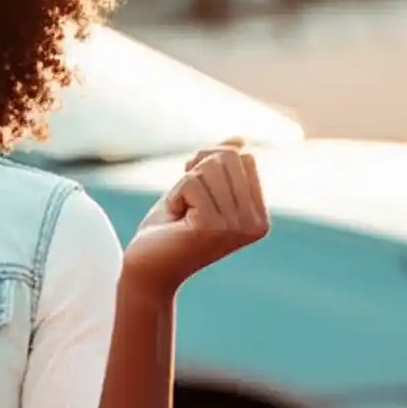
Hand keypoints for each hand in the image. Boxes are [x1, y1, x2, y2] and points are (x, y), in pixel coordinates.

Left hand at [122, 138, 268, 295]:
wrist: (147, 269)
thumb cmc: (169, 228)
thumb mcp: (197, 189)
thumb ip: (220, 165)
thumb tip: (240, 138)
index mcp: (259, 215)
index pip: (243, 157)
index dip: (208, 164)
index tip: (195, 194)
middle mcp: (255, 223)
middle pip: (227, 158)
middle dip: (195, 172)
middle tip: (184, 204)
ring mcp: (236, 226)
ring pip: (207, 168)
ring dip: (183, 187)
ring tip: (181, 215)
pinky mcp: (212, 226)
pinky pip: (190, 182)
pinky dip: (174, 195)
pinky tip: (175, 221)